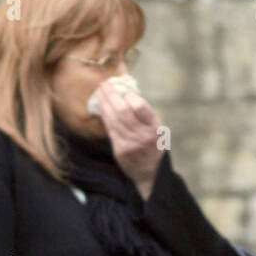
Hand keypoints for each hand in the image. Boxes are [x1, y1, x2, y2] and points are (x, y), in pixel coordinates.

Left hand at [94, 79, 163, 195]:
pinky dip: (104, 115)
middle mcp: (143, 136)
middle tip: (104, 84)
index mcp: (155, 127)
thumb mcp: (155, 127)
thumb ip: (143, 110)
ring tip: (99, 91)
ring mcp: (130, 144)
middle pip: (123, 111)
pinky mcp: (120, 150)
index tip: (123, 89)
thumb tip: (125, 87)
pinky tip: (101, 106)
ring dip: (104, 103)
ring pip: (113, 120)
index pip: (141, 107)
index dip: (129, 96)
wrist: (149, 171)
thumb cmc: (152, 142)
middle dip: (112, 95)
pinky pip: (109, 129)